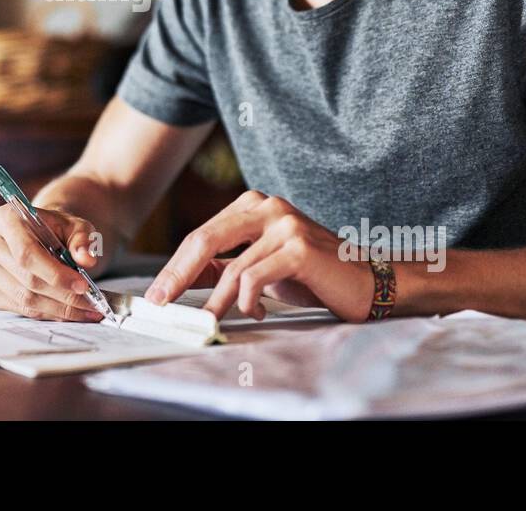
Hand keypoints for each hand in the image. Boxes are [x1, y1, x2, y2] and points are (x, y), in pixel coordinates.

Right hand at [0, 203, 108, 321]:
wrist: (40, 235)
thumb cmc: (57, 230)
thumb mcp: (76, 226)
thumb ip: (83, 240)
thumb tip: (87, 260)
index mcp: (6, 218)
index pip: (27, 252)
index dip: (55, 273)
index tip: (83, 286)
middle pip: (27, 278)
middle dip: (64, 295)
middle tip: (92, 305)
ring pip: (24, 298)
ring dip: (59, 309)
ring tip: (86, 311)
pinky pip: (19, 308)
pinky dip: (47, 313)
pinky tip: (67, 312)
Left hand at [143, 190, 374, 322]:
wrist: (367, 280)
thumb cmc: (314, 275)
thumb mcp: (263, 266)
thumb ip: (227, 265)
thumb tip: (183, 280)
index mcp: (255, 205)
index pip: (203, 234)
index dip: (176, 265)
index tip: (158, 292)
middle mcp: (268, 207)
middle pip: (206, 239)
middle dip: (178, 275)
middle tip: (160, 301)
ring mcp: (285, 224)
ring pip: (232, 266)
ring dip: (215, 301)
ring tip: (208, 321)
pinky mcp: (299, 248)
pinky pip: (255, 277)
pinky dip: (247, 301)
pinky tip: (254, 312)